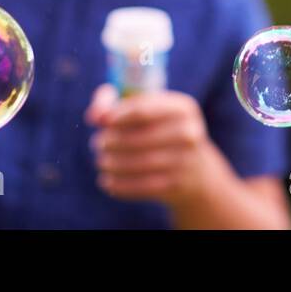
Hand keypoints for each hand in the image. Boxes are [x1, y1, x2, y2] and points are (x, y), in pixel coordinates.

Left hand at [85, 83, 216, 208]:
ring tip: (102, 162)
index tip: (99, 122)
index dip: (115, 116)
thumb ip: (115, 105)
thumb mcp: (147, 111)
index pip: (142, 110)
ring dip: (112, 164)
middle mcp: (188, 132)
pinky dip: (119, 185)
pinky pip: (141, 186)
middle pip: (138, 137)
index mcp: (182, 108)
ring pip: (138, 163)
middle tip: (98, 144)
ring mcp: (185, 160)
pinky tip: (107, 181)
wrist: (196, 171)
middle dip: (110, 141)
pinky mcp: (177, 185)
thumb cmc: (161, 133)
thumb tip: (93, 116)